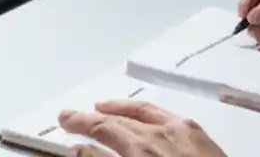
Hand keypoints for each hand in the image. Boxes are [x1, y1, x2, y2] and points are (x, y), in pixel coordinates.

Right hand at [59, 101, 225, 156]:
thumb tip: (80, 151)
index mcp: (139, 154)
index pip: (99, 137)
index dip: (79, 132)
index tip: (65, 131)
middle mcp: (153, 139)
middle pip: (112, 123)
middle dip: (87, 119)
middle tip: (69, 116)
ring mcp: (175, 131)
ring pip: (136, 112)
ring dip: (113, 109)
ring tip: (99, 107)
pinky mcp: (194, 130)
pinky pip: (161, 112)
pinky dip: (142, 109)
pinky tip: (139, 112)